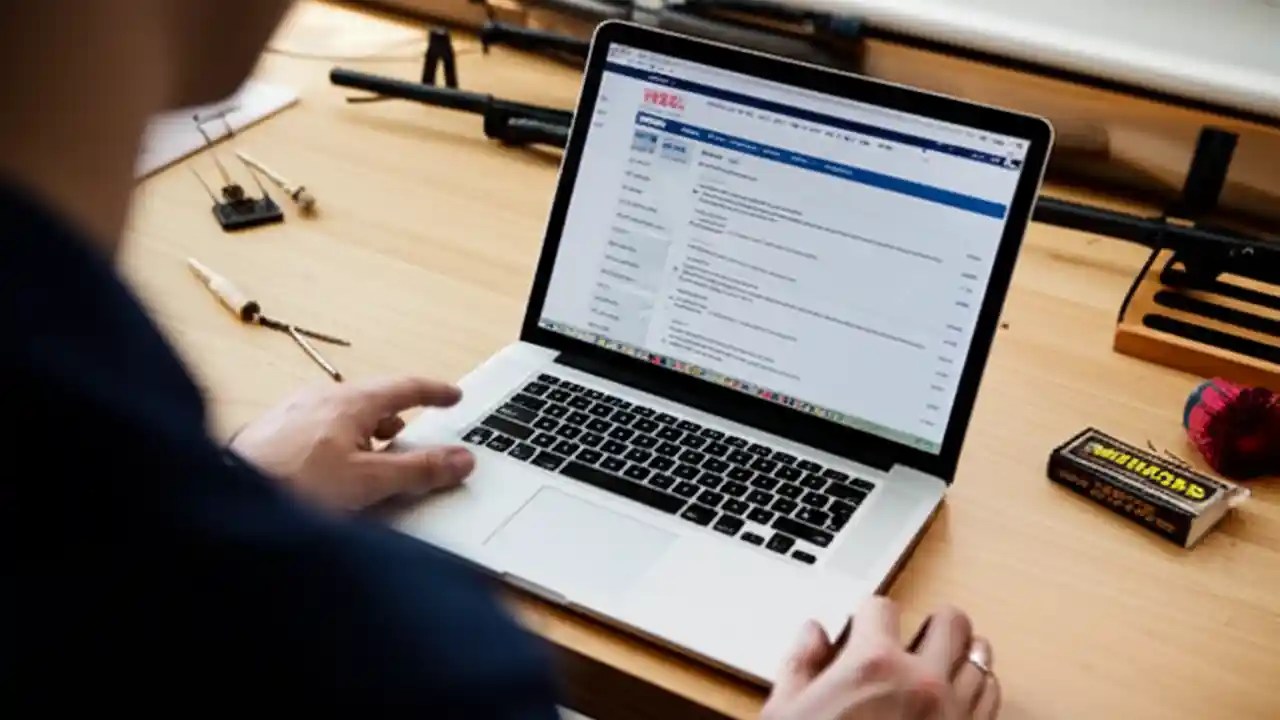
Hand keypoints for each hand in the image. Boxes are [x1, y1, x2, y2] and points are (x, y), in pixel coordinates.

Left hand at [229, 376, 474, 511]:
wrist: (227, 495)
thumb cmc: (294, 484)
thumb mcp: (370, 481)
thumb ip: (419, 470)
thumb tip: (462, 459)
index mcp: (350, 401)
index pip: (405, 387)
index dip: (434, 392)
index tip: (453, 396)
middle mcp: (320, 398)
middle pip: (373, 402)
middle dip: (399, 420)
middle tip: (417, 439)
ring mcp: (293, 414)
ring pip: (344, 417)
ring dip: (368, 436)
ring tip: (376, 463)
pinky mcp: (273, 434)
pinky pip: (320, 430)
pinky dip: (341, 444)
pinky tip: (333, 472)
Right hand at [761, 597, 999, 719]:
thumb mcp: (784, 714)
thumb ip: (801, 664)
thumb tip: (814, 633)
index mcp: (873, 666)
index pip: (882, 607)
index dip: (867, 616)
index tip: (863, 628)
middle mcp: (923, 683)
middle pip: (952, 621)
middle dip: (931, 624)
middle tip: (912, 640)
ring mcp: (954, 714)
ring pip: (981, 658)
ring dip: (958, 657)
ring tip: (936, 666)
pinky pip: (991, 699)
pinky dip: (975, 692)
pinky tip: (952, 698)